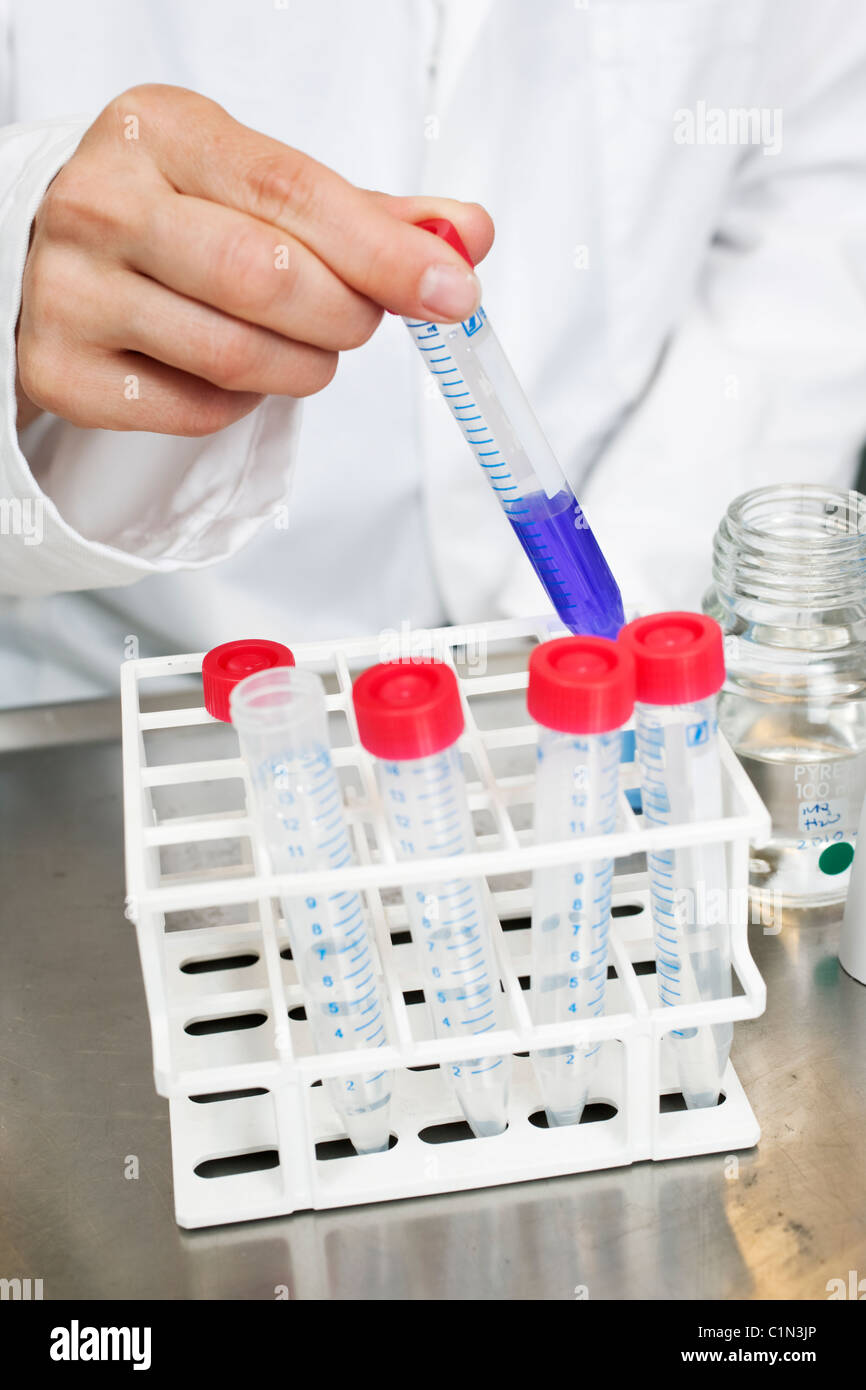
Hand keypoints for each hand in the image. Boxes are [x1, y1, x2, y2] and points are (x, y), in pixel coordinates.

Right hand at [15, 84, 493, 435]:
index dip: (384, 251)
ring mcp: (69, 290)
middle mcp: (100, 201)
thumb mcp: (261, 189)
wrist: (57, 260)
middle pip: (265, 278)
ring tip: (305, 349)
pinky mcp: (62, 372)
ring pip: (235, 356)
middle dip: (344, 316)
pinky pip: (195, 411)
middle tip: (357, 322)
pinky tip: (234, 372)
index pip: (291, 192)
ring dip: (303, 368)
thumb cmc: (179, 218)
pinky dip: (241, 404)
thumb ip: (368, 214)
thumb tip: (469, 235)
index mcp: (159, 130)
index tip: (452, 291)